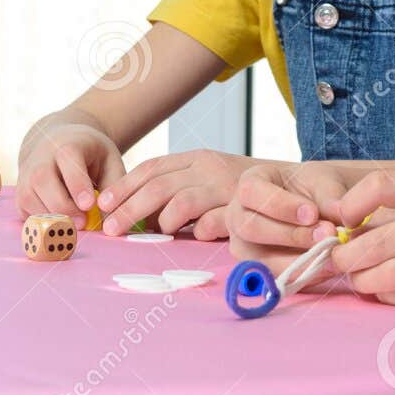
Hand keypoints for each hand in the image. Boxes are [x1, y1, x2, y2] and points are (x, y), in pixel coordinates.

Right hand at [15, 122, 125, 220]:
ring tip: (72, 227)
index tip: (89, 204)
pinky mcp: (20, 193)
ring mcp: (26, 175)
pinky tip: (57, 228)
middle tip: (82, 223)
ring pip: (28, 197)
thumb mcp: (109, 161)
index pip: (68, 158)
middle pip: (42, 179)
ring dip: (50, 218)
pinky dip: (39, 224)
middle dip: (62, 205)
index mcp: (68, 144)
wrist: (59, 145)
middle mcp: (41, 157)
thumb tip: (112, 219)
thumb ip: (114, 186)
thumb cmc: (90, 156)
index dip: (77, 182)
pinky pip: (24, 211)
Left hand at [97, 149, 253, 238]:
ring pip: (180, 203)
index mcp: (195, 158)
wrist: (291, 186)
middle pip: (158, 187)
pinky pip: (211, 222)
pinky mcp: (242, 208)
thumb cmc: (240, 187)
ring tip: (155, 235)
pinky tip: (193, 237)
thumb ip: (177, 187)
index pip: (151, 168)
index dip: (124, 186)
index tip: (103, 204)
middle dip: (130, 208)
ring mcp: (225, 187)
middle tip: (111, 229)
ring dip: (162, 222)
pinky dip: (198, 231)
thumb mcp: (207, 177)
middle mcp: (208, 168)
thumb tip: (136, 215)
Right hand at [225, 161, 362, 271]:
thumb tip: (341, 212)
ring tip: (330, 255)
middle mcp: (238, 215)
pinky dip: (302, 275)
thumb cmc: (314, 190)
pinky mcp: (258, 269)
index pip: (252, 192)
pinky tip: (326, 268)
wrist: (317, 208)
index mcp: (251, 184)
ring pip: (259, 259)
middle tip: (327, 235)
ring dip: (297, 261)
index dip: (281, 205)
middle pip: (250, 227)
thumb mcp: (324, 184)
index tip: (313, 213)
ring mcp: (243, 245)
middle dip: (291, 235)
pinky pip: (274, 278)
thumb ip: (330, 197)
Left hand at [327, 170, 394, 306]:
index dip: (352, 203)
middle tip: (335, 263)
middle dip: (345, 258)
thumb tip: (352, 232)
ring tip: (360, 280)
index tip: (341, 220)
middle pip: (376, 243)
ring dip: (364, 282)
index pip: (382, 185)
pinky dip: (391, 297)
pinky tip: (388, 291)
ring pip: (390, 277)